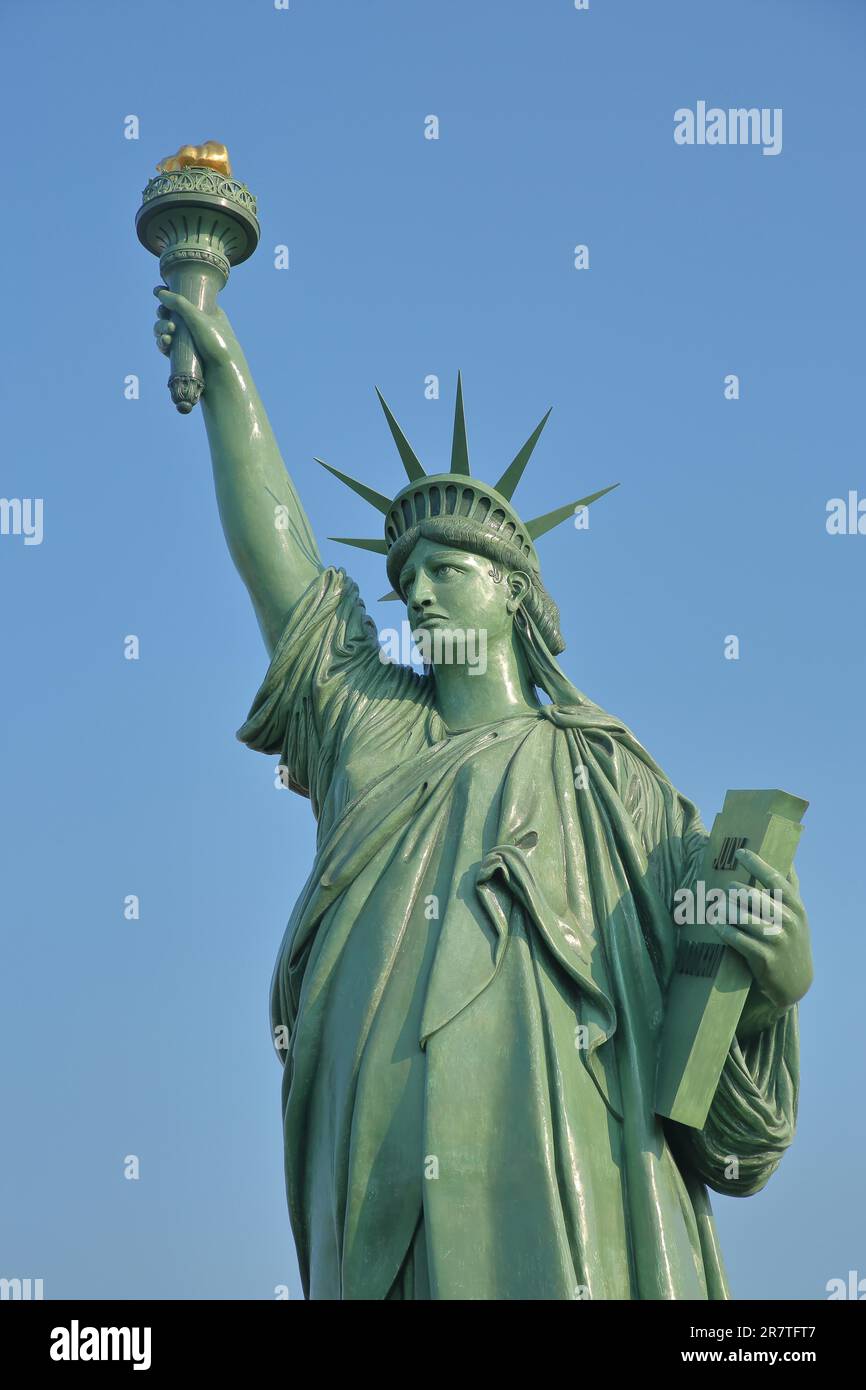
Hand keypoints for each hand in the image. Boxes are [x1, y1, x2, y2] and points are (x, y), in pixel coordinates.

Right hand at [151, 286, 239, 370]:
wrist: (224, 377)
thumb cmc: (217, 344)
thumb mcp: (198, 318)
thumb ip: (179, 303)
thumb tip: (160, 293)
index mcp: (210, 312)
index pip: (187, 298)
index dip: (171, 295)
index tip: (157, 292)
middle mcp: (200, 326)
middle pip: (173, 313)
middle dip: (163, 314)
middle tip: (163, 314)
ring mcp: (192, 342)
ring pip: (168, 330)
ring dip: (161, 328)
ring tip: (166, 333)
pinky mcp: (185, 357)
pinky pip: (168, 346)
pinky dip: (163, 343)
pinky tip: (164, 343)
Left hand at [710, 847, 813, 1036]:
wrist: (795, 982)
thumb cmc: (791, 939)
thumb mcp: (797, 914)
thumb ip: (790, 887)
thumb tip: (787, 857)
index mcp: (796, 906)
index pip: (774, 878)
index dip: (755, 863)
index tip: (739, 852)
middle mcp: (788, 921)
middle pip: (753, 896)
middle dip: (733, 890)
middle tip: (722, 888)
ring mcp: (776, 940)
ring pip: (742, 917)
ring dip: (724, 909)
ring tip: (715, 905)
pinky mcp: (764, 958)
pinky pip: (737, 939)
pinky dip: (723, 930)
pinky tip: (715, 924)